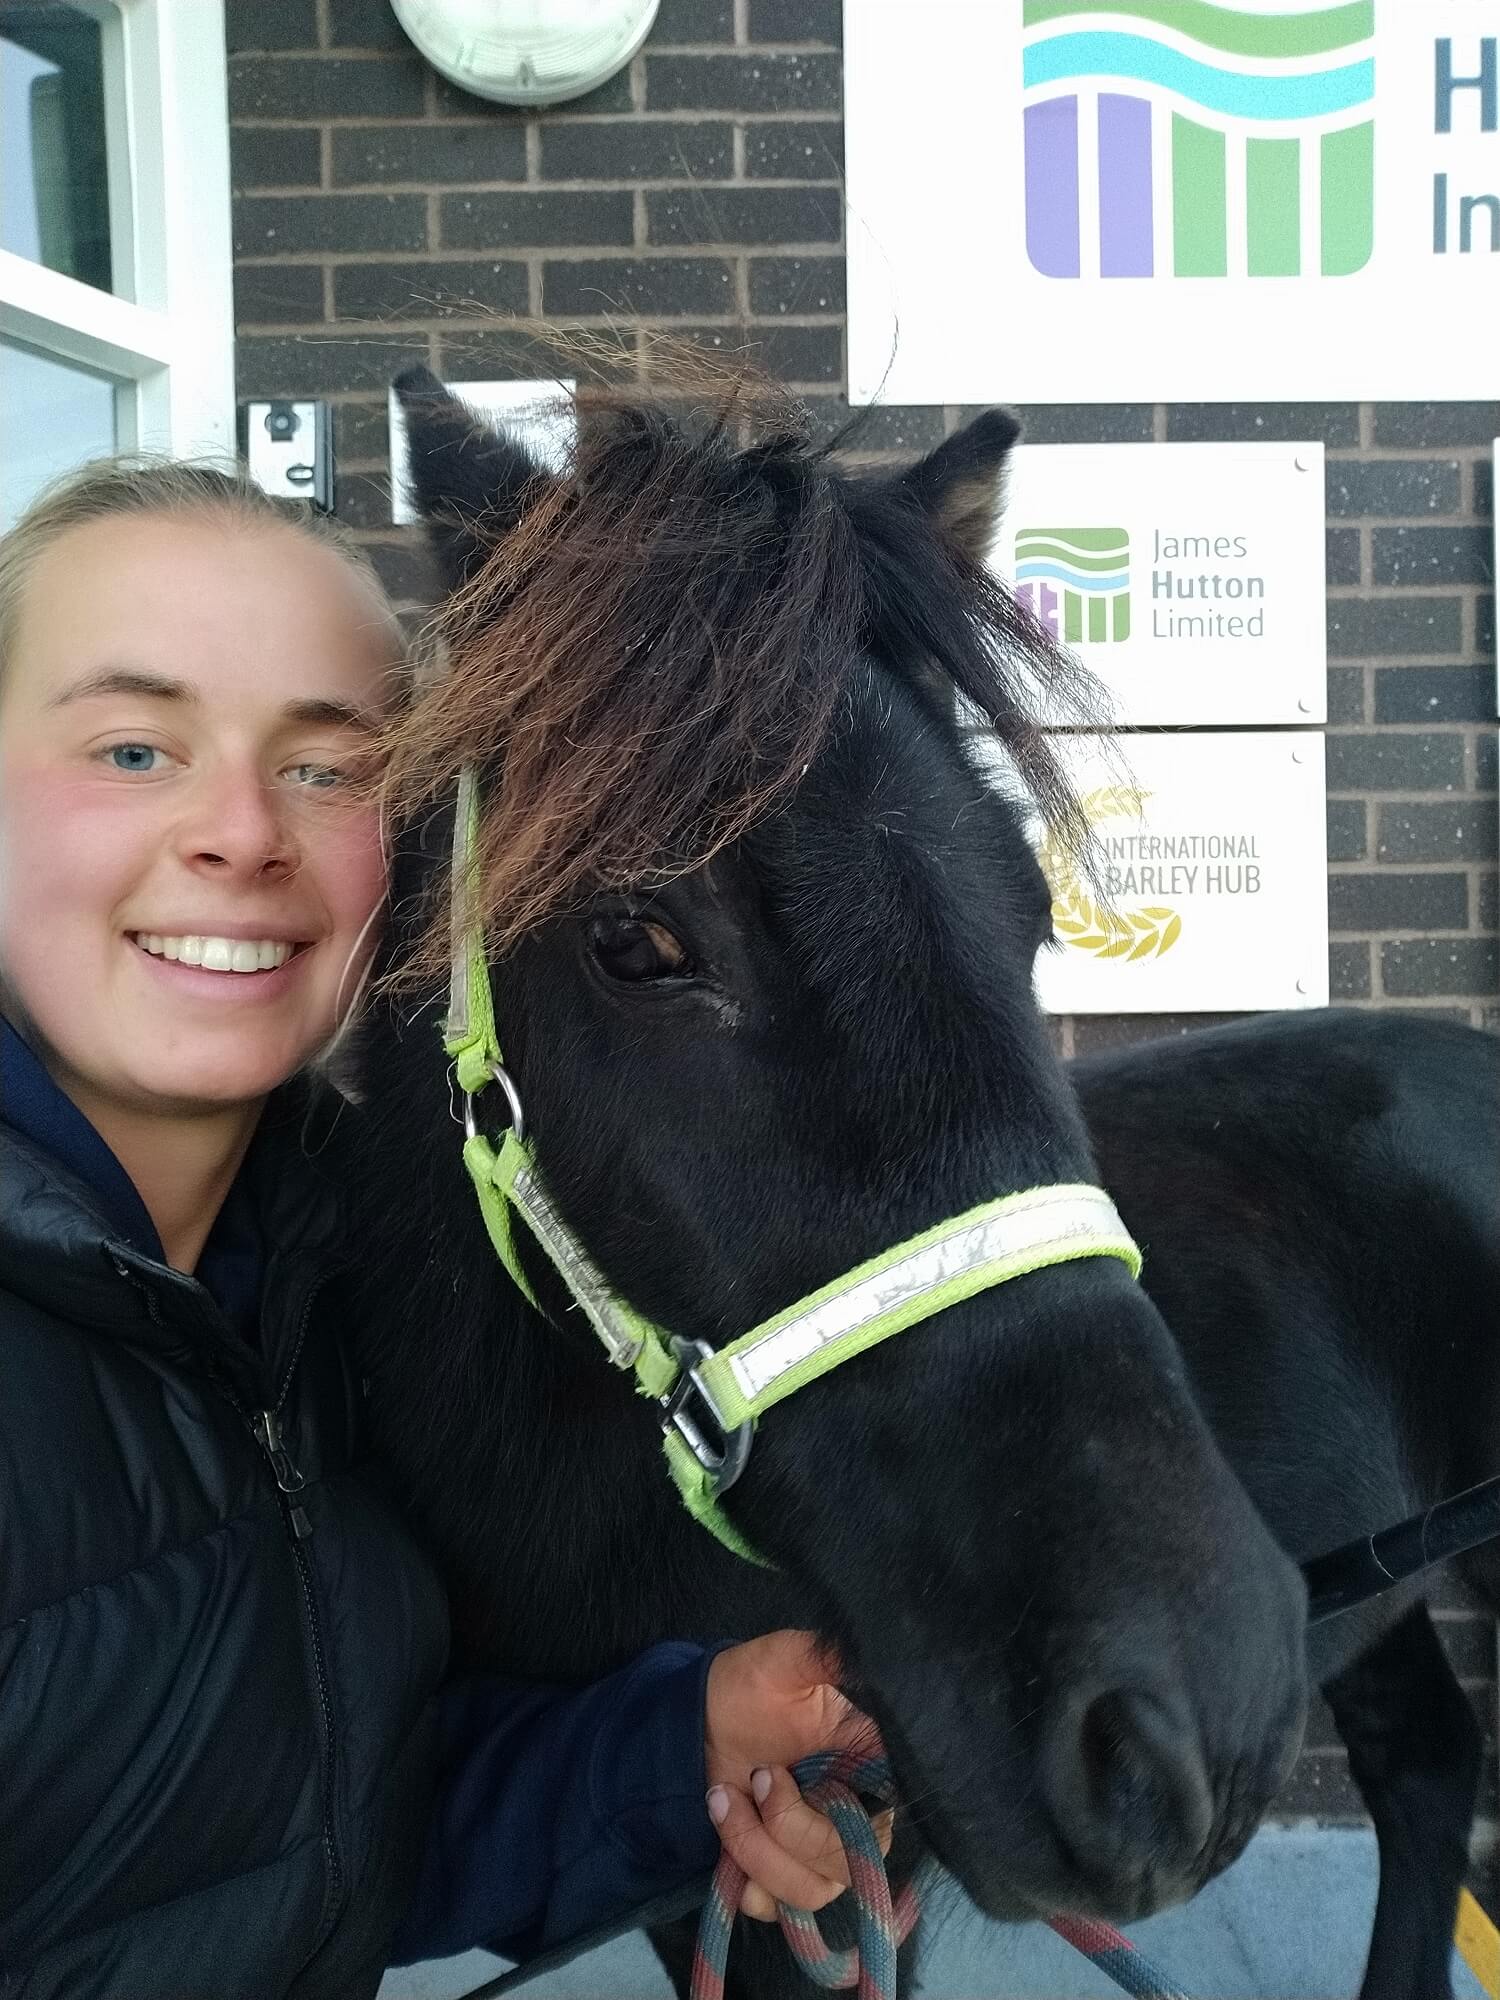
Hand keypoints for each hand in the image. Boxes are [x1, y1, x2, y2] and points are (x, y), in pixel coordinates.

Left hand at [703, 1630, 892, 1922]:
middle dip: (786, 1826)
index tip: (783, 1773)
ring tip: (725, 1797)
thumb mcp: (791, 1659)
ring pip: (808, 1890)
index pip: (884, 1823)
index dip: (843, 1818)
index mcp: (872, 1771)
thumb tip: (867, 1655)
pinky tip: (728, 1830)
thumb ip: (831, 1658)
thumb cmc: (753, 1683)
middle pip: (845, 1864)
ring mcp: (819, 1853)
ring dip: (757, 1848)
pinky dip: (746, 1880)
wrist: (698, 1714)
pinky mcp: (781, 1874)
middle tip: (756, 1775)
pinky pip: (776, 1908)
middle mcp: (855, 1820)